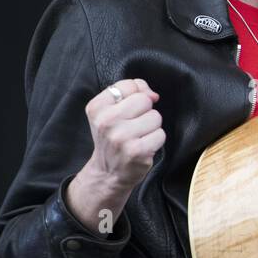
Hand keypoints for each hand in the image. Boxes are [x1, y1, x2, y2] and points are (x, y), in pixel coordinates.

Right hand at [67, 79, 163, 235]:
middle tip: (134, 126)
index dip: (137, 95)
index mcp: (96, 107)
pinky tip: (143, 147)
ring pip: (155, 117)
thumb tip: (152, 94)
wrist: (108, 172)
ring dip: (152, 127)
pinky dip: (156, 140)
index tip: (129, 109)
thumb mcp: (111, 110)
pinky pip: (161, 134)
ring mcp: (120, 137)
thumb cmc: (114, 137)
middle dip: (145, 112)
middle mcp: (106, 121)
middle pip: (144, 100)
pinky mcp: (136, 151)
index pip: (129, 85)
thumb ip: (132, 91)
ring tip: (138, 137)